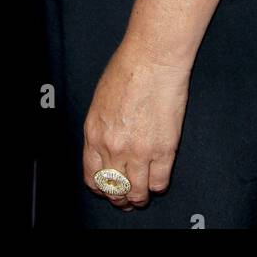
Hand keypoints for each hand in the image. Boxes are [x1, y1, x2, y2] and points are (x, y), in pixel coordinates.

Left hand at [83, 41, 189, 209]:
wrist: (152, 59)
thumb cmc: (128, 69)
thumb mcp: (100, 101)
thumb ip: (101, 128)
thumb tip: (106, 148)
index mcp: (94, 133)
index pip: (93, 177)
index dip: (102, 188)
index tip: (109, 188)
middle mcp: (113, 147)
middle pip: (114, 189)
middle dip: (120, 197)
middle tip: (127, 197)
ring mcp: (138, 151)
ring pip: (137, 192)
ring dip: (139, 196)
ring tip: (143, 193)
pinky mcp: (163, 150)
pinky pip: (159, 183)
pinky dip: (158, 185)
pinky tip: (158, 177)